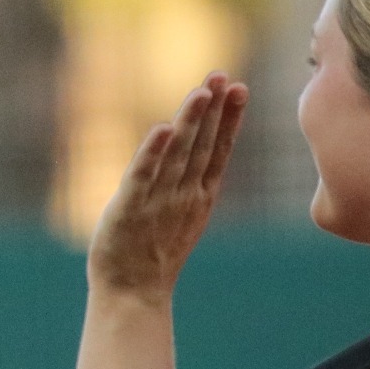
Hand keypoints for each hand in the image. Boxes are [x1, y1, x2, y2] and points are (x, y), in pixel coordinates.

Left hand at [89, 73, 246, 304]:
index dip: (228, 118)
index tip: (239, 87)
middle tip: (223, 76)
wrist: (134, 293)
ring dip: (190, 122)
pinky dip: (153, 152)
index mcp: (199, 195)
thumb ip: (187, 184)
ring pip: (177, 155)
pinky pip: (142, 175)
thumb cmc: (153, 253)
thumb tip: (189, 154)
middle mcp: (184, 194)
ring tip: (201, 91)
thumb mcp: (180, 214)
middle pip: (202, 145)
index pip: (217, 149)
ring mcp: (159, 202)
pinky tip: (163, 128)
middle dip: (214, 110)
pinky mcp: (130, 209)